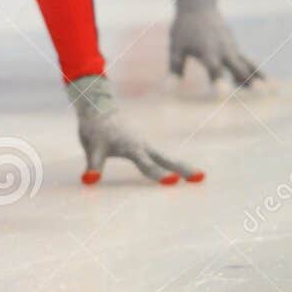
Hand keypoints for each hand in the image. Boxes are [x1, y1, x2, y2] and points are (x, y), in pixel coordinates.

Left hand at [68, 74, 203, 184]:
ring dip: (182, 166)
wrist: (98, 109)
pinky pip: (160, 157)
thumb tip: (88, 181)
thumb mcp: (92, 148)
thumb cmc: (95, 129)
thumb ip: (93, 165)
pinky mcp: (143, 145)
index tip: (173, 181)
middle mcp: (142, 146)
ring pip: (166, 157)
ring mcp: (144, 145)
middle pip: (167, 159)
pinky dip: (173, 164)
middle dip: (183, 168)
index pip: (147, 164)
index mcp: (131, 147)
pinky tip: (181, 172)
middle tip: (202, 177)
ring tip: (199, 177)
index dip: (159, 174)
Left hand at [170, 0, 261, 87]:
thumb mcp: (176, 47)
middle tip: (262, 93)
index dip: (219, 82)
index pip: (214, 70)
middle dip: (249, 81)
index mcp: (207, 51)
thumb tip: (168, 88)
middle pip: (238, 68)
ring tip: (271, 91)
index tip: (224, 95)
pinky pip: (246, 61)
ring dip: (257, 77)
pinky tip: (262, 83)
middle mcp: (223, 50)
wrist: (198, 6)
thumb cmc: (184, 28)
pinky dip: (254, 71)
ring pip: (247, 65)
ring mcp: (231, 48)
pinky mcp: (234, 47)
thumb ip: (175, 68)